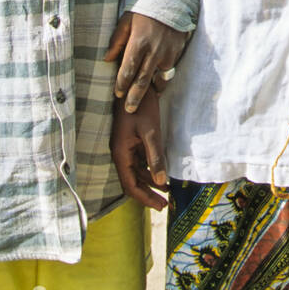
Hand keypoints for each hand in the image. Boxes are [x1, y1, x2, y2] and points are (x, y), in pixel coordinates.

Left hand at [104, 11, 188, 112]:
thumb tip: (106, 59)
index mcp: (139, 43)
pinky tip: (156, 87)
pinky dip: (161, 81)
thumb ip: (116, 41)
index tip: (118, 94)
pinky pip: (168, 72)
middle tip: (129, 110)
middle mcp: (154, 51)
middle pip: (143, 81)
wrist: (172, 1)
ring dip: (150, 91)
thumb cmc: (145, 11)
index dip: (122, 84)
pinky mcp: (177, 54)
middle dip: (135, 97)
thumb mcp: (126, 21)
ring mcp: (167, 54)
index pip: (128, 70)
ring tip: (144, 101)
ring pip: (158, 80)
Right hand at [110, 90, 168, 210]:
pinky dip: (150, 168)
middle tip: (167, 203)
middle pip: (133, 181)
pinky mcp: (132, 140)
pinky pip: (140, 160)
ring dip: (150, 181)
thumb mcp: (151, 132)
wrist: (135, 84)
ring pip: (137, 171)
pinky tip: (162, 172)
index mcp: (121, 153)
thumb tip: (162, 181)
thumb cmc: (140, 106)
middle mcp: (121, 153)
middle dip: (149, 193)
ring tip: (167, 190)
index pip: (130, 185)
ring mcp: (126, 146)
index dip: (145, 198)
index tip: (161, 206)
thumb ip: (155, 157)